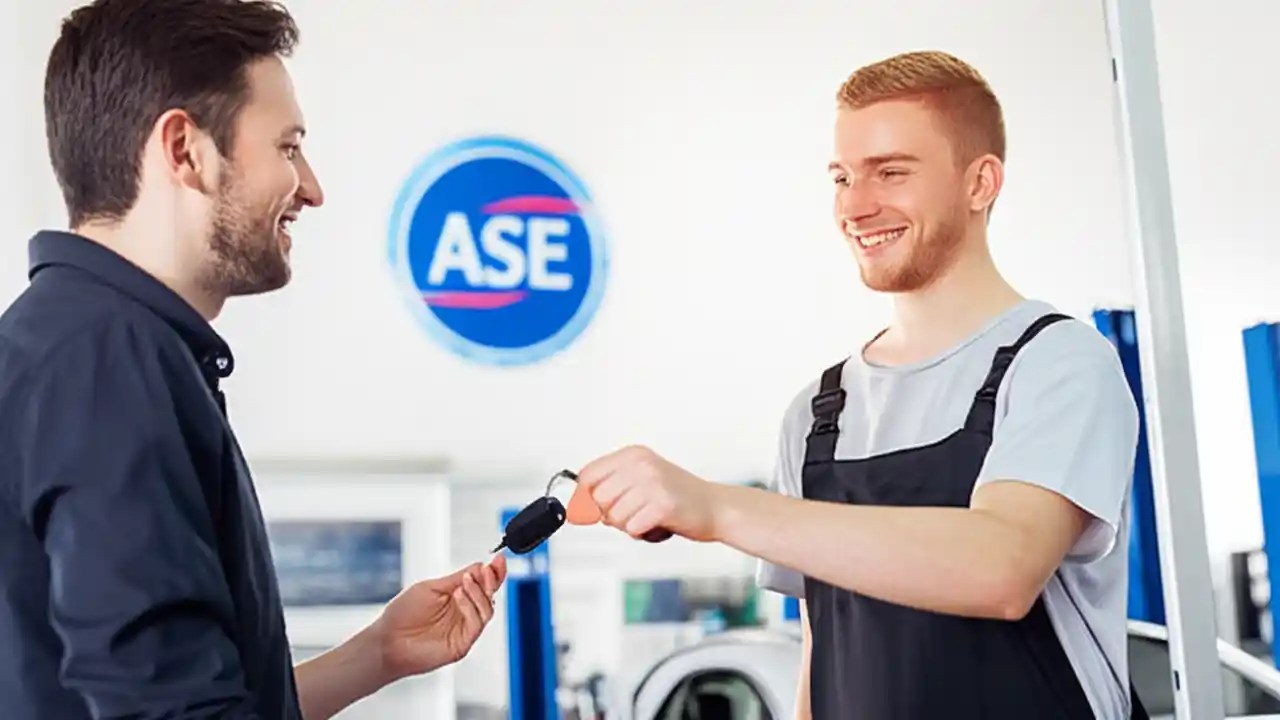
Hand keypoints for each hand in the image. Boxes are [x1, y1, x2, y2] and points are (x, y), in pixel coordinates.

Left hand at [371, 555, 506, 680]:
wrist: (387, 640)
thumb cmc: (403, 614)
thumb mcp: (431, 588)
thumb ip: (456, 579)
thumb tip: (479, 566)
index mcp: (458, 597)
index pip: (482, 583)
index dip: (493, 572)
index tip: (498, 559)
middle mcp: (464, 612)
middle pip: (490, 595)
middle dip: (493, 580)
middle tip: (490, 568)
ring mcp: (464, 629)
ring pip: (487, 609)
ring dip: (480, 592)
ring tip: (466, 581)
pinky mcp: (462, 644)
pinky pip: (476, 623)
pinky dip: (471, 607)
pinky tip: (459, 595)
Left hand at [577, 445, 724, 541]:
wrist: (716, 507)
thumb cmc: (676, 498)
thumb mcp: (641, 481)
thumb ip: (611, 489)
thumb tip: (577, 508)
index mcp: (633, 455)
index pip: (588, 474)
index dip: (583, 497)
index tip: (589, 510)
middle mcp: (641, 464)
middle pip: (597, 498)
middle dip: (610, 514)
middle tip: (633, 514)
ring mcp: (652, 482)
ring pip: (613, 517)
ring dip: (628, 526)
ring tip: (649, 517)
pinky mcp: (662, 504)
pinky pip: (633, 528)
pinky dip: (643, 533)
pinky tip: (658, 524)